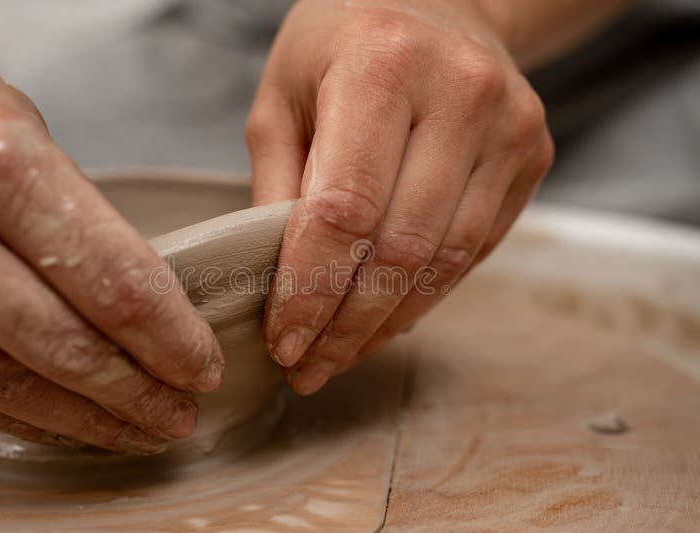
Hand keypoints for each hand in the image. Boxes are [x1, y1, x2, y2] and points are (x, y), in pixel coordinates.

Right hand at [0, 18, 222, 453]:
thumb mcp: (25, 134)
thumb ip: (79, 220)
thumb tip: (142, 306)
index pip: (116, 282)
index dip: (173, 339)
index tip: (204, 368)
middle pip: (67, 347)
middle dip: (139, 394)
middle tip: (182, 415)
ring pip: (9, 386)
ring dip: (85, 421)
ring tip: (138, 431)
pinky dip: (20, 416)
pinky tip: (64, 423)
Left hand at [247, 0, 553, 393]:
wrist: (439, 2)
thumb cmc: (345, 42)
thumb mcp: (284, 95)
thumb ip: (277, 186)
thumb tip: (276, 281)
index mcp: (382, 66)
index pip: (344, 210)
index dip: (311, 290)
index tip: (285, 339)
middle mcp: (459, 93)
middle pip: (399, 247)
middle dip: (346, 324)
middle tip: (308, 365)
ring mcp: (507, 127)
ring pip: (444, 261)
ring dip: (386, 323)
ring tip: (341, 354)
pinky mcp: (531, 155)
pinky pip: (474, 250)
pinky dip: (425, 295)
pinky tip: (386, 318)